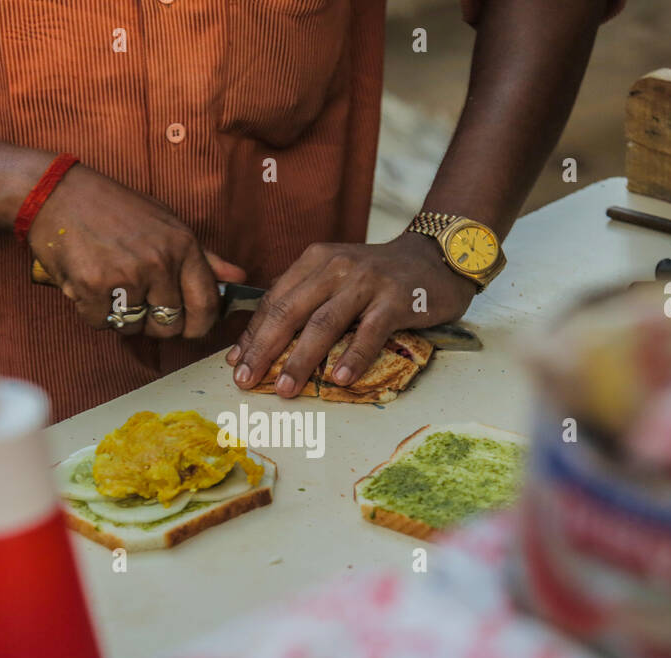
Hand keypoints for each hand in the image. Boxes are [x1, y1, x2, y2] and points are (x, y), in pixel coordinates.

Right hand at [30, 164, 245, 337]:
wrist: (57, 192)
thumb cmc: (114, 208)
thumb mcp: (166, 223)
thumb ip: (203, 257)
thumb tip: (237, 277)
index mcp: (183, 246)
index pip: (206, 306)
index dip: (198, 326)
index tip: (186, 326)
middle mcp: (159, 262)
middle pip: (169, 326)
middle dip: (153, 323)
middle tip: (136, 300)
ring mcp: (127, 276)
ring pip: (133, 327)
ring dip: (120, 316)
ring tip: (109, 285)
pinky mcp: (94, 287)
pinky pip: (100, 322)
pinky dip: (92, 311)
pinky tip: (87, 283)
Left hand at [226, 233, 475, 395]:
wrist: (435, 256)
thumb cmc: (378, 276)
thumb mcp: (335, 275)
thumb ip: (303, 298)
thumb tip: (261, 338)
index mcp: (315, 260)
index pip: (274, 300)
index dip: (252, 334)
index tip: (235, 364)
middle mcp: (336, 267)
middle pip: (290, 312)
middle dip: (264, 349)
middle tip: (246, 380)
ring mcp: (366, 282)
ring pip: (324, 324)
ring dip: (301, 360)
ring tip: (285, 388)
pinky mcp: (395, 299)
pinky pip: (370, 332)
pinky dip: (353, 357)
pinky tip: (340, 380)